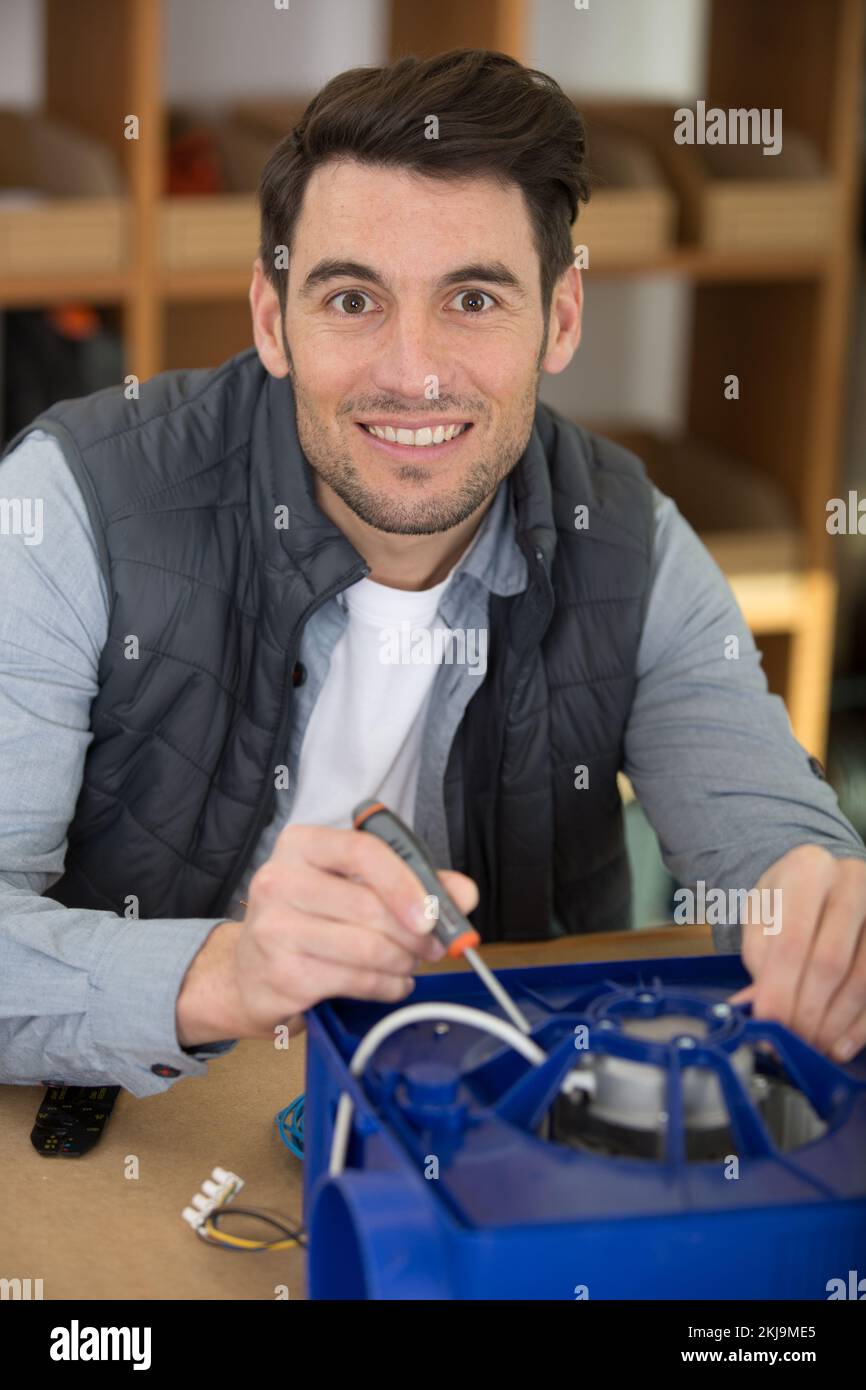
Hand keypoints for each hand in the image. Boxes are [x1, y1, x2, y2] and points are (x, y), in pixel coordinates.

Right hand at [177, 823, 478, 1044]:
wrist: (245, 973)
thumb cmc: (306, 921)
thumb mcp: (353, 887)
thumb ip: (412, 883)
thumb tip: (462, 893)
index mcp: (300, 845)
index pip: (363, 851)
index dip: (407, 882)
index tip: (432, 911)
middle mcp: (278, 880)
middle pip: (371, 906)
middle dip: (417, 933)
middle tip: (434, 945)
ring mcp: (274, 929)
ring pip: (368, 948)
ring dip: (403, 962)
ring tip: (408, 964)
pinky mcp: (280, 974)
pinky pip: (356, 980)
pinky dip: (386, 986)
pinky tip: (390, 983)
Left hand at [728, 845, 865, 1062]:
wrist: (830, 881)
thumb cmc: (789, 900)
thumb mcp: (763, 915)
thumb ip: (759, 958)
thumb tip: (751, 1007)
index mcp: (808, 869)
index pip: (791, 939)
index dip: (779, 988)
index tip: (769, 1022)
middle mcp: (853, 880)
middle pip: (829, 963)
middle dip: (807, 1011)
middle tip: (791, 1040)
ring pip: (862, 979)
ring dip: (835, 1022)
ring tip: (812, 1046)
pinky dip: (861, 1025)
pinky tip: (840, 1046)